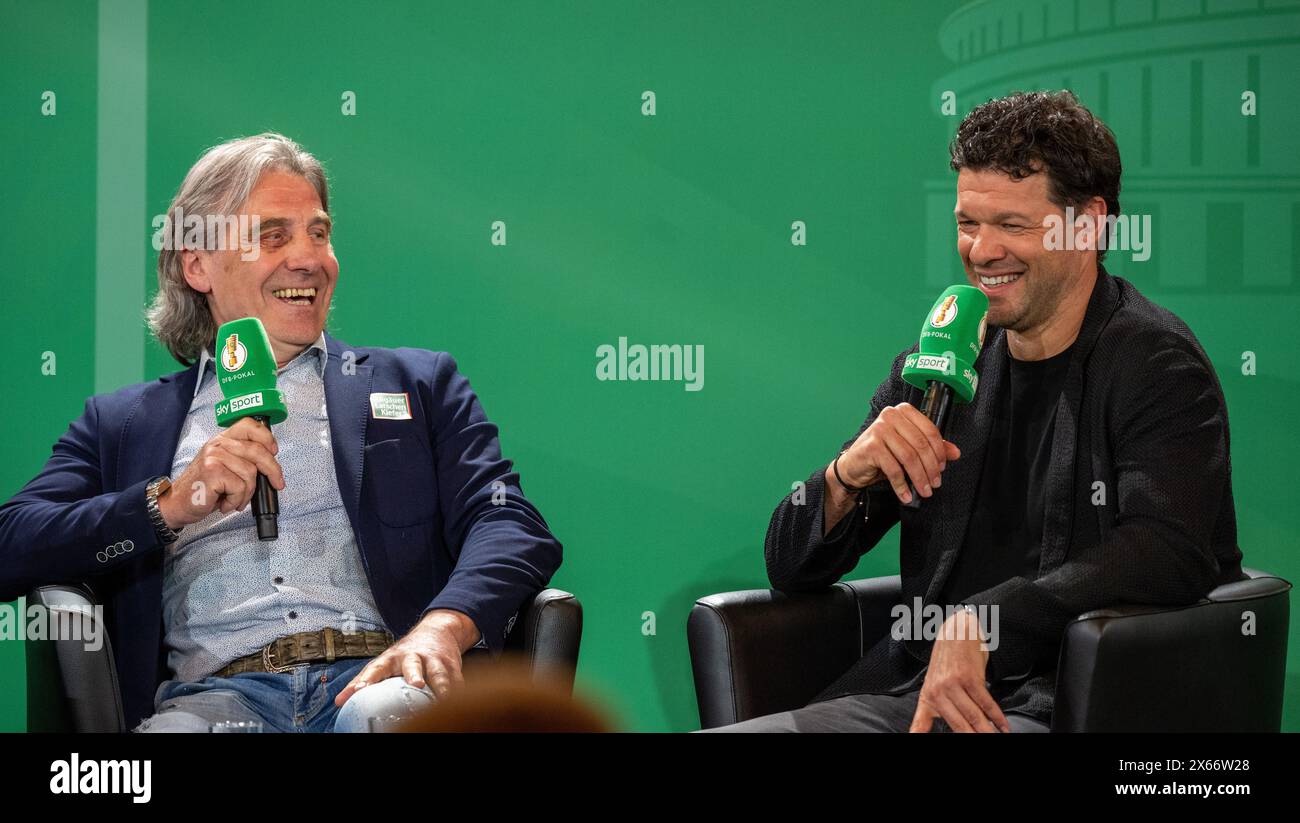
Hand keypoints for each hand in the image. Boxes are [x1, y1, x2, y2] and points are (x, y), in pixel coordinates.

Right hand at [158, 417, 284, 528]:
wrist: (177, 503)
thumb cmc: (203, 487)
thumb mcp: (223, 467)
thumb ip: (242, 459)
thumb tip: (270, 464)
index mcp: (222, 439)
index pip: (249, 426)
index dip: (267, 437)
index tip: (274, 452)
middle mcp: (218, 444)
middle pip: (258, 451)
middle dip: (273, 470)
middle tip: (277, 483)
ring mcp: (214, 456)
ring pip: (250, 473)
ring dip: (246, 493)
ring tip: (234, 498)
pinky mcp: (212, 471)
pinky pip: (240, 487)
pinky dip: (236, 500)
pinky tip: (224, 503)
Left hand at [333, 609, 479, 707]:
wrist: (439, 630)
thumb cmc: (405, 654)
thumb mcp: (384, 662)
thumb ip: (362, 680)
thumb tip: (339, 702)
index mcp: (392, 657)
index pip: (377, 668)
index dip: (367, 679)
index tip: (359, 690)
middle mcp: (414, 656)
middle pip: (413, 664)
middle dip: (415, 674)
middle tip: (416, 684)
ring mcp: (435, 660)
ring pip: (439, 673)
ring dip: (442, 685)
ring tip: (444, 696)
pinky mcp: (453, 666)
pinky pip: (457, 681)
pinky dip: (459, 691)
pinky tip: (460, 702)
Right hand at [833, 402, 960, 503]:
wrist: (854, 465)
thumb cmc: (881, 454)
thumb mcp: (908, 448)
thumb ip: (931, 447)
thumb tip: (955, 452)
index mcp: (903, 411)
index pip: (930, 430)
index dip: (939, 452)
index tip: (942, 467)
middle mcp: (891, 416)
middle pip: (920, 445)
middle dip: (931, 468)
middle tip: (934, 483)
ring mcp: (879, 429)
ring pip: (909, 458)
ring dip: (919, 478)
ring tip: (924, 490)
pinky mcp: (872, 446)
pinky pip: (894, 469)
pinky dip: (902, 486)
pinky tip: (906, 495)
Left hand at [909, 610, 1008, 732]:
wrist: (955, 632)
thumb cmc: (945, 663)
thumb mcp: (931, 687)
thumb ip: (930, 713)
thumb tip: (927, 733)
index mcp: (927, 698)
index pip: (922, 725)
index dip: (920, 735)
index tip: (932, 744)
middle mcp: (938, 692)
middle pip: (959, 725)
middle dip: (973, 736)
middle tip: (984, 743)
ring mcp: (954, 685)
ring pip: (975, 716)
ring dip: (988, 731)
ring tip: (995, 738)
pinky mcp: (970, 678)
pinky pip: (986, 703)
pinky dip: (997, 717)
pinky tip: (1003, 726)